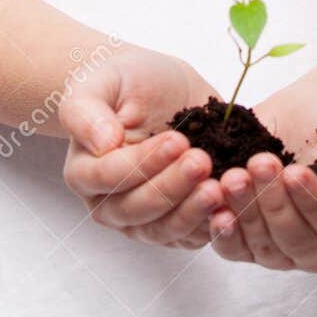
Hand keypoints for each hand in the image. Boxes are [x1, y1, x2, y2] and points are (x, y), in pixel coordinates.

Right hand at [58, 47, 227, 248]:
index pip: (108, 177)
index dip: (142, 163)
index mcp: (85, 172)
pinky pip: (192, 234)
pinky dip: (212, 223)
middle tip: (202, 161)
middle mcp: (110, 204)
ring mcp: (144, 220)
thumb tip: (102, 143)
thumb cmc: (126, 83)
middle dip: (171, 187)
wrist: (161, 89)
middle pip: (136, 209)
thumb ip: (86, 111)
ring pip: (164, 229)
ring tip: (218, 186)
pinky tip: (231, 203)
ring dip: (192, 211)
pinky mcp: (178, 224)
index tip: (177, 140)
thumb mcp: (101, 82)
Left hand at [208, 81, 316, 272]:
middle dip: (274, 203)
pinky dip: (221, 231)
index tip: (295, 172)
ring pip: (262, 245)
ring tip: (233, 175)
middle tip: (259, 164)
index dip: (313, 203)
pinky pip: (233, 247)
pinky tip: (213, 208)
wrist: (316, 108)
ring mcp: (280, 247)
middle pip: (294, 240)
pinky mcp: (248, 235)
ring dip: (245, 212)